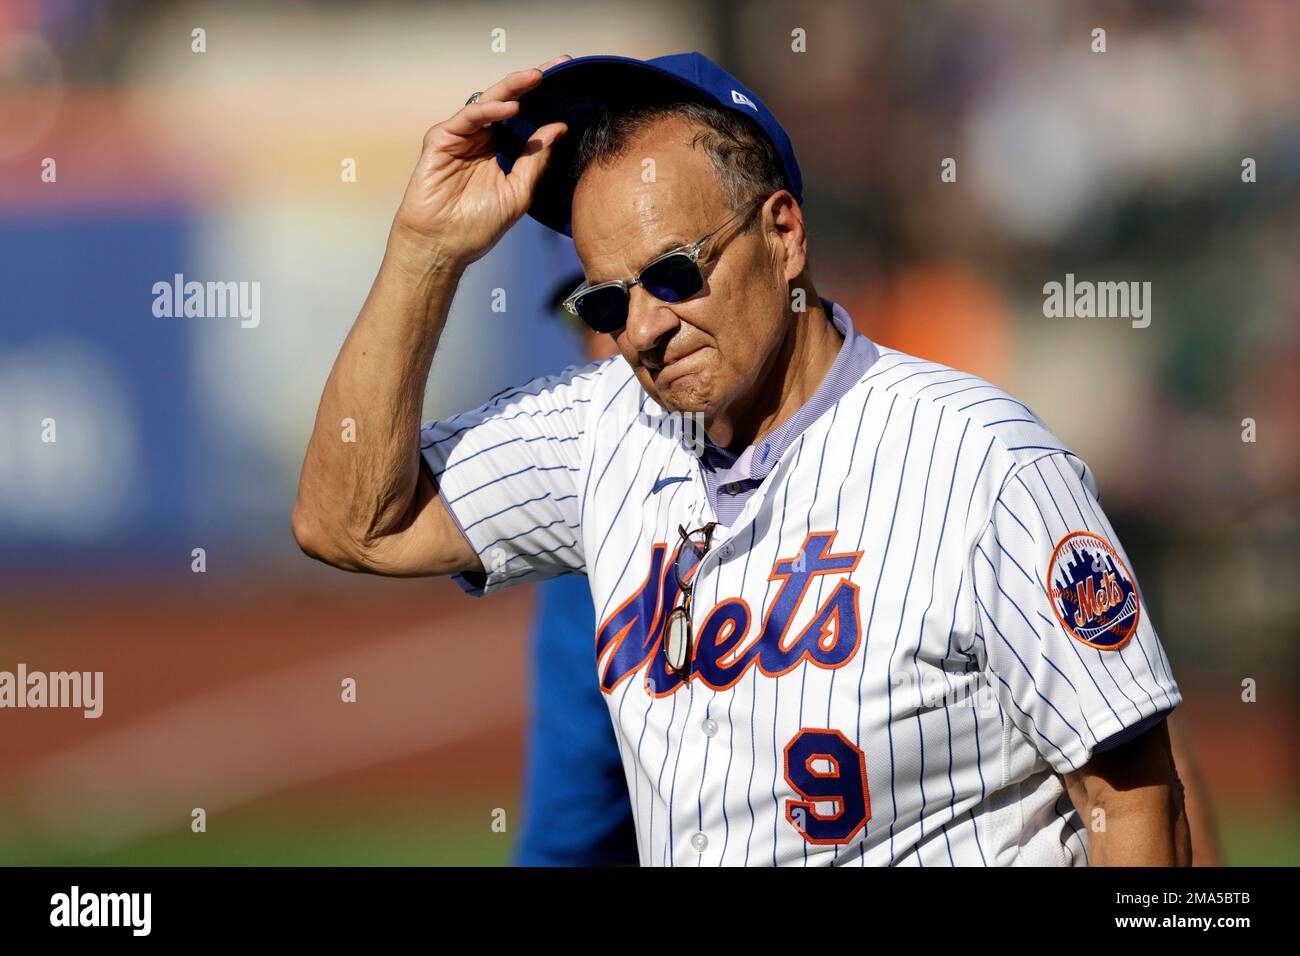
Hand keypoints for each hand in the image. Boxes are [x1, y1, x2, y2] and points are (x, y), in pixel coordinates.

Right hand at [389, 54, 571, 274]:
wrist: (443, 246)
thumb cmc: (477, 226)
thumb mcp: (519, 192)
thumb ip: (536, 159)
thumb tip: (559, 128)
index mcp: (502, 152)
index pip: (527, 119)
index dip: (547, 101)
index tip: (570, 83)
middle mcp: (483, 140)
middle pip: (511, 102)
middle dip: (533, 82)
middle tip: (558, 64)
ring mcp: (462, 137)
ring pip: (491, 103)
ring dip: (514, 88)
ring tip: (537, 77)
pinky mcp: (442, 138)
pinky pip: (468, 117)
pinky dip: (490, 111)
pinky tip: (511, 108)